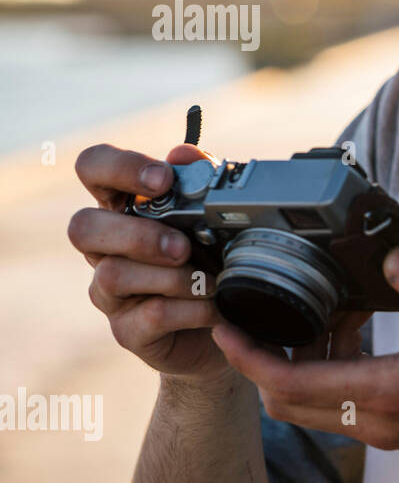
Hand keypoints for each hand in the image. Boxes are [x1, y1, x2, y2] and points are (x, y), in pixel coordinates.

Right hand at [70, 142, 229, 382]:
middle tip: (182, 247)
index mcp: (124, 206)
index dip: (119, 167)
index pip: (93, 168)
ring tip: (208, 281)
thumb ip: (203, 179)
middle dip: (135, 234)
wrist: (232, 321)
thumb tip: (183, 153)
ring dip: (169, 277)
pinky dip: (189, 310)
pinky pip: (149, 316)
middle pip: (82, 227)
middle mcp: (106, 248)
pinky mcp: (128, 330)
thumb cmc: (216, 256)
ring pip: (111, 274)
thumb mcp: (218, 213)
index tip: (163, 180)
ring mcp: (112, 292)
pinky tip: (214, 307)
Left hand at [210, 247, 398, 465]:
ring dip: (294, 365)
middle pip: (285, 400)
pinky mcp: (396, 428)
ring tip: (311, 313)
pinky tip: (354, 331)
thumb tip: (394, 260)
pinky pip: (338, 404)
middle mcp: (376, 419)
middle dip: (257, 359)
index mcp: (388, 392)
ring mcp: (384, 429)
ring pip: (310, 404)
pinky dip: (325, 371)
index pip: (289, 382)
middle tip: (251, 314)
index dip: (245, 355)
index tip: (222, 325)